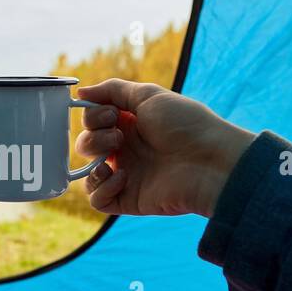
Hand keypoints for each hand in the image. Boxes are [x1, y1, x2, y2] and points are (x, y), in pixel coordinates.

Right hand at [74, 79, 255, 216]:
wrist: (210, 161)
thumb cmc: (185, 124)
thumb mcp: (149, 95)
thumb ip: (112, 90)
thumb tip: (81, 91)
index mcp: (129, 125)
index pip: (92, 121)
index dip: (92, 116)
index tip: (111, 115)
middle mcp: (126, 150)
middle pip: (85, 145)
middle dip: (93, 137)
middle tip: (119, 137)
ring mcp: (127, 176)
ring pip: (88, 174)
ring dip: (93, 161)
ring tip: (114, 156)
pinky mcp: (129, 199)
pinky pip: (97, 200)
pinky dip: (101, 188)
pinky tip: (122, 177)